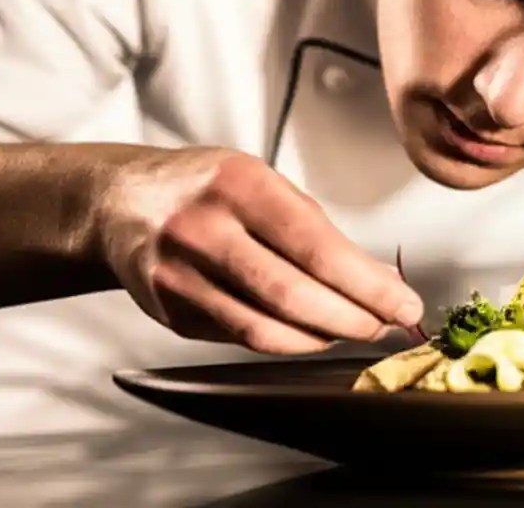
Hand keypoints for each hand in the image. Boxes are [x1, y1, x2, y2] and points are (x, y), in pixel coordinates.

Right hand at [96, 147, 422, 352]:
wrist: (120, 202)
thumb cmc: (204, 188)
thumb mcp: (261, 182)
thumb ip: (317, 229)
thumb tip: (380, 278)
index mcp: (238, 184)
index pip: (316, 246)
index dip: (367, 284)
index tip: (404, 302)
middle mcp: (203, 229)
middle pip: (292, 294)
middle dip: (352, 318)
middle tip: (386, 325)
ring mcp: (180, 275)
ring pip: (266, 328)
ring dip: (322, 337)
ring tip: (354, 329)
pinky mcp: (170, 312)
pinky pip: (241, 337)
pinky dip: (285, 340)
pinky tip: (309, 332)